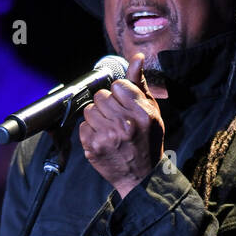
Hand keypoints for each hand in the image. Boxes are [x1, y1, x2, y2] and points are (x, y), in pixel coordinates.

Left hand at [79, 54, 163, 198]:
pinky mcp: (94, 147)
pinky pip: (83, 126)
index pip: (118, 85)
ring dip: (97, 118)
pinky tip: (103, 140)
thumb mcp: (151, 112)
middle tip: (116, 120)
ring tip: (109, 130)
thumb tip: (137, 58)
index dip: (120, 94)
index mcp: (142, 113)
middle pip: (101, 96)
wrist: (141, 177)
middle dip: (107, 106)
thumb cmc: (147, 141)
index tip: (124, 106)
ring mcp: (108, 136)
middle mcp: (125, 124)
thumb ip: (140, 85)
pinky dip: (90, 132)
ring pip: (89, 110)